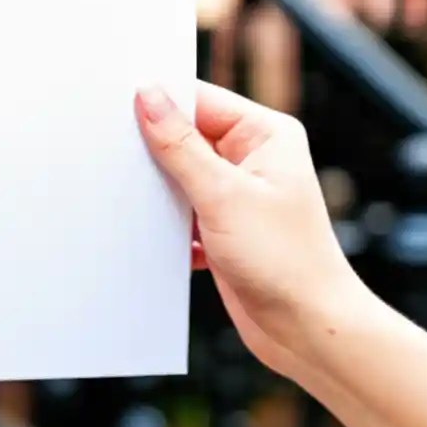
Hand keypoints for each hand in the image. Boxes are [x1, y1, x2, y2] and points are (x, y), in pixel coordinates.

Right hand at [134, 82, 363, 378]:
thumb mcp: (223, 196)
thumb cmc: (287, 262)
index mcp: (266, 135)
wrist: (308, 329)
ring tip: (137, 202)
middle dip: (154, 150)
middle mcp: (253, 159)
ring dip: (158, 191)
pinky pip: (180, 211)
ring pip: (179, 176)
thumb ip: (180, 146)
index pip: (200, 100)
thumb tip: (149, 97)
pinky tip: (153, 236)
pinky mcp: (222, 227)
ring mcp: (237, 195)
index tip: (117, 108)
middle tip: (119, 159)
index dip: (160, 102)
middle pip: (186, 136)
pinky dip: (165, 221)